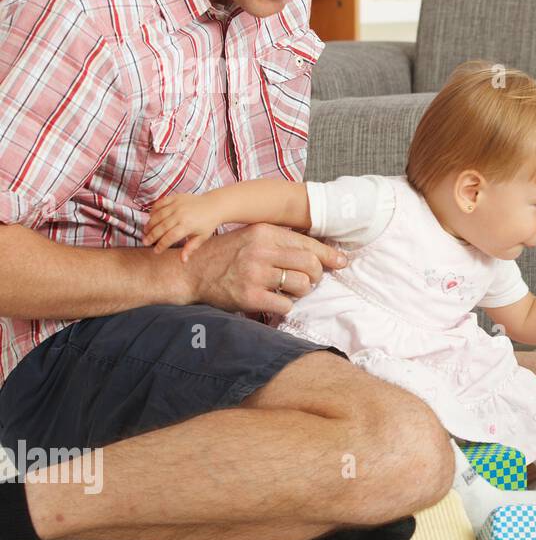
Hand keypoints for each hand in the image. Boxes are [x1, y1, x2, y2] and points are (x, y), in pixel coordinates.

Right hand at [145, 192, 226, 261]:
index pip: (170, 237)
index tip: (156, 251)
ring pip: (158, 215)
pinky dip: (154, 210)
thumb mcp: (201, 237)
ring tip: (145, 231)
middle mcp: (181, 214)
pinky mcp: (176, 197)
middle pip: (161, 227)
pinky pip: (160, 203)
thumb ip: (190, 248)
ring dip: (150, 224)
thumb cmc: (207, 224)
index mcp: (188, 226)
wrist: (214, 205)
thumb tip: (183, 261)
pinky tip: (150, 217)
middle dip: (152, 236)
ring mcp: (177, 204)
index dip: (161, 245)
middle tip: (145, 242)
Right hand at [181, 221, 347, 315]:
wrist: (190, 272)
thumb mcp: (253, 237)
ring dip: (301, 291)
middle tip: (309, 280)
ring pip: (302, 285)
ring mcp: (255, 274)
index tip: (342, 261)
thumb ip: (281, 241)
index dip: (330, 255)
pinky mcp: (249, 297)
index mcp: (265, 233)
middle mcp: (261, 251)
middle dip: (316, 275)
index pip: (308, 244)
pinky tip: (275, 301)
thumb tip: (321, 251)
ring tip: (289, 290)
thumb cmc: (227, 255)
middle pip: (311, 265)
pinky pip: (286, 305)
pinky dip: (286, 306)